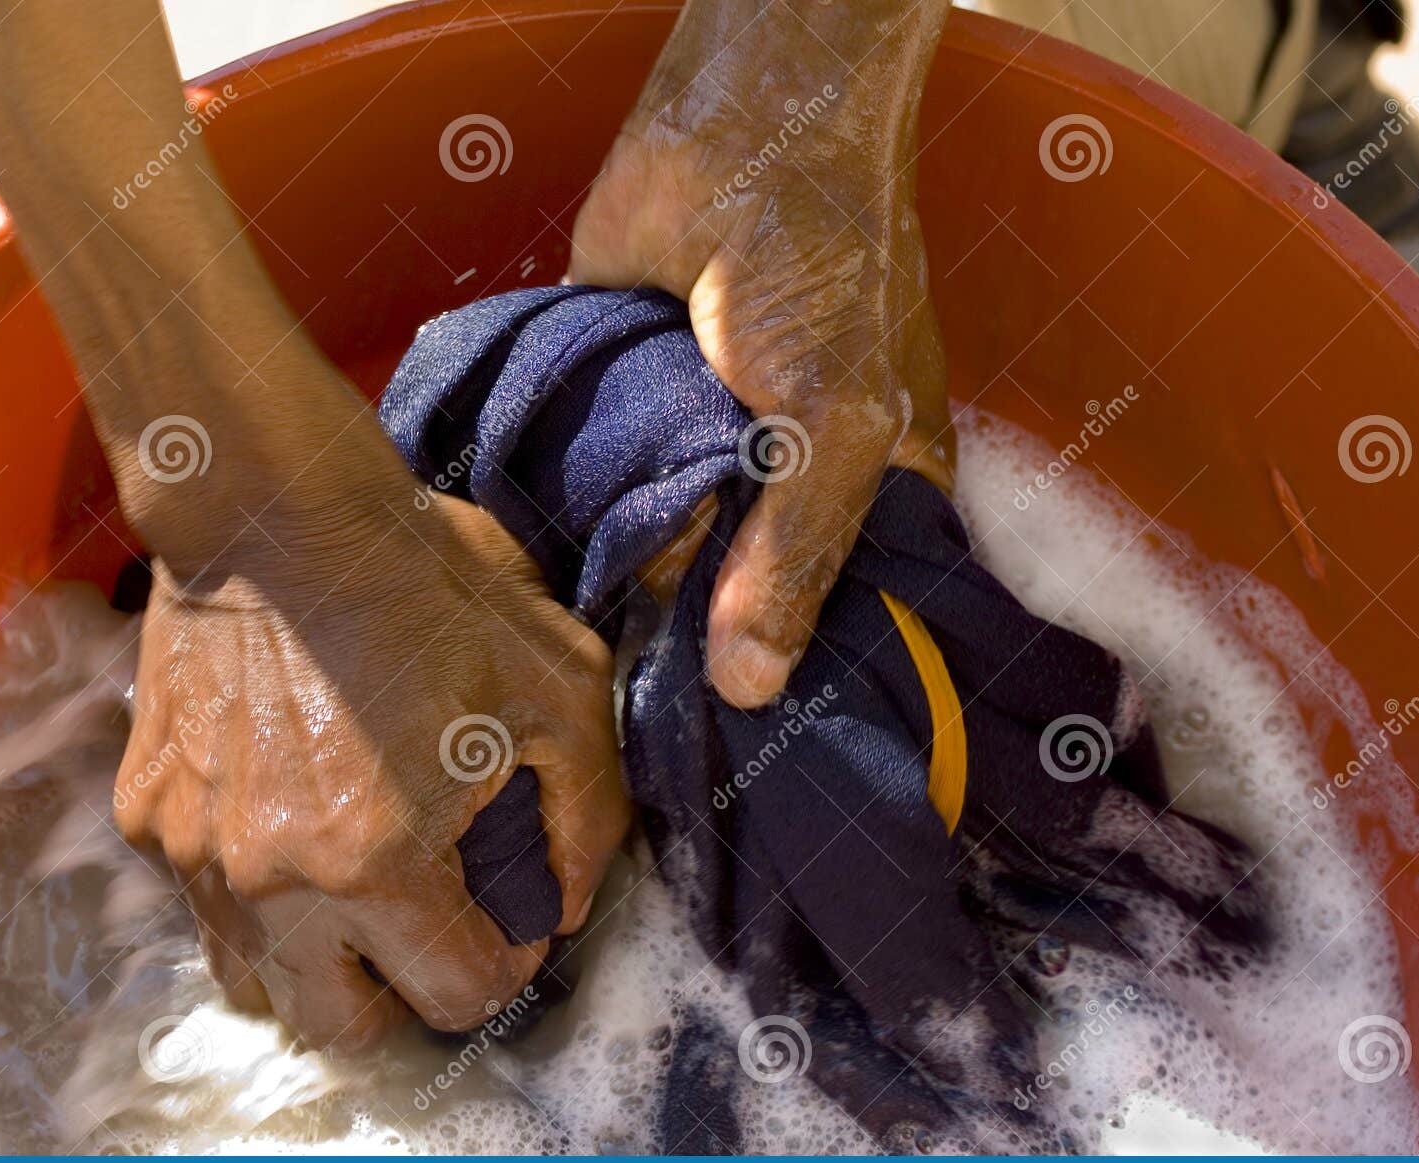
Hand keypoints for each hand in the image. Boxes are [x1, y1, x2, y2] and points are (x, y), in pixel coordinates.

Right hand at [0, 0, 630, 1047]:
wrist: (279, 510)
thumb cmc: (432, 587)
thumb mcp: (560, 685)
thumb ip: (588, 815)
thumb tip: (567, 905)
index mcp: (379, 860)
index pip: (458, 997)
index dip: (506, 966)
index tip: (514, 921)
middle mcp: (273, 880)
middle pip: (342, 1028)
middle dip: (404, 996)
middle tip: (436, 928)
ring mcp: (196, 852)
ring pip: (258, 981)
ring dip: (321, 962)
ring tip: (362, 891)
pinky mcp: (147, 810)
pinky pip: (207, 898)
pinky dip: (258, 889)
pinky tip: (295, 815)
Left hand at [570, 0, 950, 707]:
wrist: (733, 130)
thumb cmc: (821, 267)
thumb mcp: (838, 418)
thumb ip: (797, 550)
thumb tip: (750, 687)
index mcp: (873, 493)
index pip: (849, 621)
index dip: (811, 690)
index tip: (759, 777)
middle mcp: (786, 490)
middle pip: (747, 603)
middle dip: (709, 667)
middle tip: (660, 768)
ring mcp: (705, 461)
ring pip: (669, 563)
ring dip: (636, 616)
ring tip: (590, 716)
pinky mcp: (626, 427)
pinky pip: (602, 505)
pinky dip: (579, 546)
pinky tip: (545, 620)